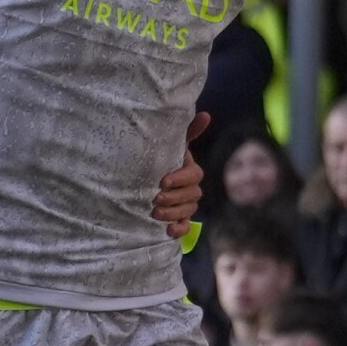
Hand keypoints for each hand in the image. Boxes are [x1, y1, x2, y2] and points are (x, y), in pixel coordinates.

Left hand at [154, 113, 210, 237]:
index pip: (193, 176)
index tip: (163, 181)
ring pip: (187, 211)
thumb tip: (206, 114)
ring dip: (173, 213)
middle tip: (155, 198)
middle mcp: (190, 188)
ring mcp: (185, 205)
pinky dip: (178, 230)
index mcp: (189, 170)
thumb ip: (188, 132)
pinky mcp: (178, 220)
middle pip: (192, 195)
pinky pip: (185, 227)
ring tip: (154, 212)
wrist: (140, 181)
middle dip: (174, 198)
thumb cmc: (158, 159)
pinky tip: (168, 231)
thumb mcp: (170, 145)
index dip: (180, 179)